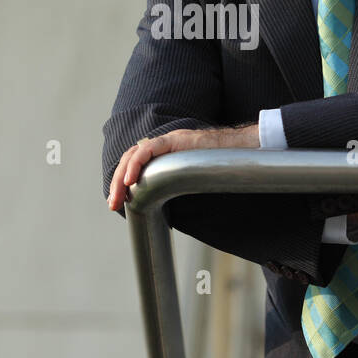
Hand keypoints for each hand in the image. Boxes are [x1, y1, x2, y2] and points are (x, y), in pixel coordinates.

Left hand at [107, 124, 259, 210]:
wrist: (244, 151)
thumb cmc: (223, 168)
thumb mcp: (194, 182)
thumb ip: (179, 189)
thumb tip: (169, 216)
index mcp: (166, 155)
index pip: (136, 165)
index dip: (123, 183)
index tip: (118, 203)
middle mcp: (164, 146)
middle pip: (131, 159)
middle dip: (117, 183)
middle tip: (113, 205)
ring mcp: (169, 141)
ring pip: (134, 154)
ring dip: (122, 176)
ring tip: (117, 196)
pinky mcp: (176, 140)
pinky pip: (149, 150)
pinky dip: (136, 164)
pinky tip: (131, 181)